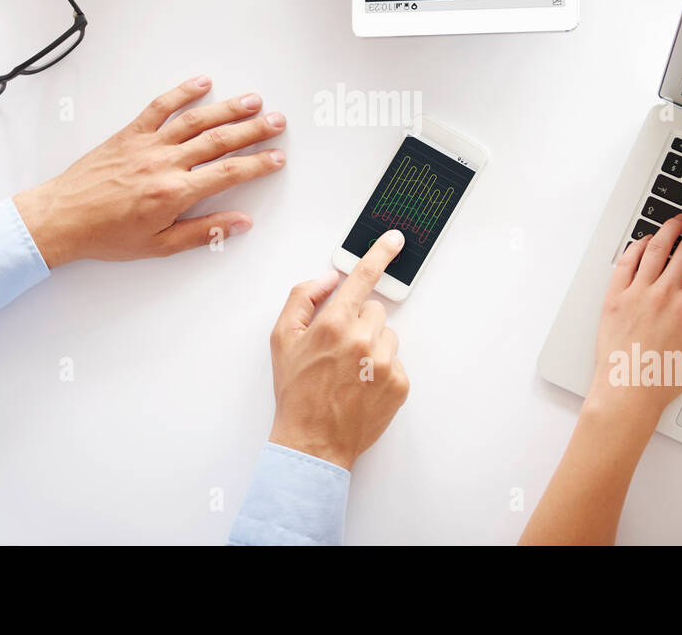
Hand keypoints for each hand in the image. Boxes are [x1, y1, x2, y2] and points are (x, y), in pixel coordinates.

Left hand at [12, 76, 285, 266]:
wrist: (62, 218)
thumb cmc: (105, 235)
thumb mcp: (159, 245)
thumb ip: (203, 232)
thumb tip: (239, 223)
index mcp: (174, 193)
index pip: (228, 173)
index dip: (257, 164)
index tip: (276, 157)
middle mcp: (164, 163)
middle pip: (219, 140)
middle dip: (253, 130)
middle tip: (277, 121)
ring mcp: (147, 144)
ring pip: (196, 120)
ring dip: (228, 108)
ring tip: (253, 101)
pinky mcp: (130, 134)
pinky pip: (160, 107)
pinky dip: (182, 93)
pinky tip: (202, 84)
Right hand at [268, 231, 409, 469]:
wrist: (313, 442)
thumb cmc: (296, 392)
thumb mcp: (282, 339)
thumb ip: (303, 298)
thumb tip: (328, 278)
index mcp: (333, 325)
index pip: (362, 278)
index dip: (379, 254)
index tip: (395, 239)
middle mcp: (362, 341)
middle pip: (374, 310)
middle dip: (359, 322)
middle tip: (339, 348)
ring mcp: (385, 364)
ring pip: (388, 335)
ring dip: (373, 346)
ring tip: (350, 371)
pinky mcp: (400, 384)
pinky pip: (396, 361)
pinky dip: (382, 370)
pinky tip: (362, 386)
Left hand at [585, 200, 681, 429]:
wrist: (626, 392)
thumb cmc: (661, 377)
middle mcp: (663, 295)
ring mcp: (637, 293)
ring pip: (657, 248)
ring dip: (671, 228)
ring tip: (680, 218)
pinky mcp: (615, 296)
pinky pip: (627, 262)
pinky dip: (639, 246)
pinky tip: (648, 239)